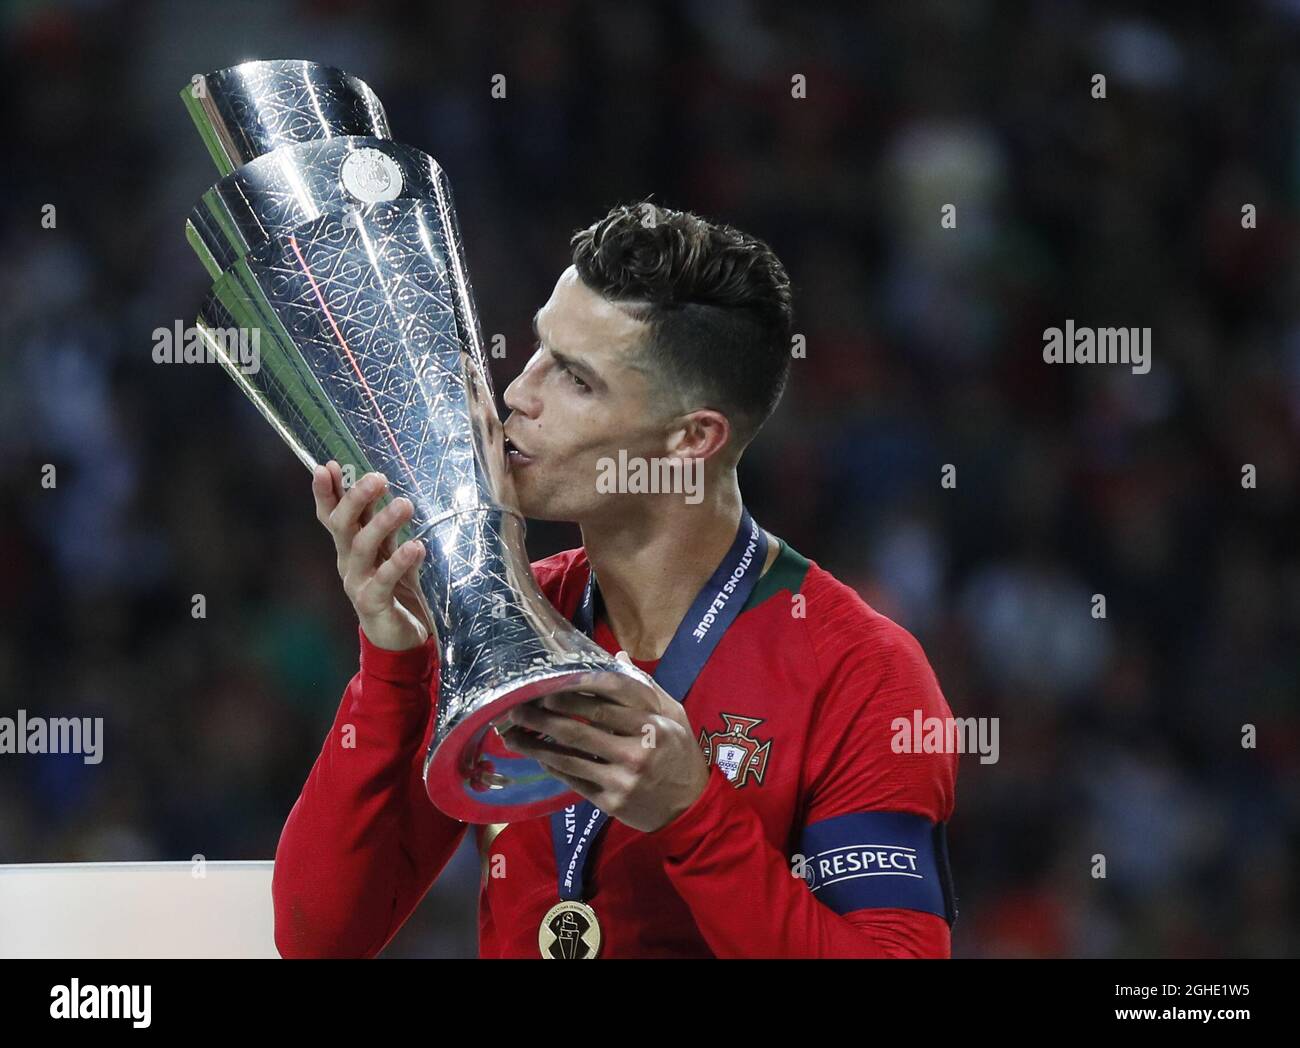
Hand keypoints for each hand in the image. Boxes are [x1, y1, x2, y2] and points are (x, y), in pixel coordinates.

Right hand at [312, 461, 432, 651]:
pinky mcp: (373, 604)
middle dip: (355, 499)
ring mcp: (357, 583)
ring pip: (362, 548)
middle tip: (378, 478)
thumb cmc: (397, 587)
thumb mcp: (391, 550)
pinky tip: (416, 547)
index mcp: (350, 546)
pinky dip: (399, 562)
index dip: (326, 492)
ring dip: (382, 523)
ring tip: (404, 504)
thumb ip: (383, 523)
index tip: (328, 466)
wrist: (401, 637)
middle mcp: (348, 562)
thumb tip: (378, 485)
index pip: (332, 514)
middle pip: (342, 526)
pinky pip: (383, 580)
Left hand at [503, 652, 711, 831]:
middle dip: (544, 716)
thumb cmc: (680, 754)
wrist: (690, 807)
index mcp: (653, 723)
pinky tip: (536, 755)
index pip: (607, 700)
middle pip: (580, 728)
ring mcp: (622, 778)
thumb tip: (617, 658)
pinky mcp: (610, 801)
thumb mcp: (674, 716)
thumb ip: (646, 688)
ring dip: (536, 744)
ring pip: (570, 757)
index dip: (573, 690)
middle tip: (517, 705)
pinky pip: (574, 780)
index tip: (548, 683)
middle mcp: (637, 750)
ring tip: (511, 734)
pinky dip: (552, 766)